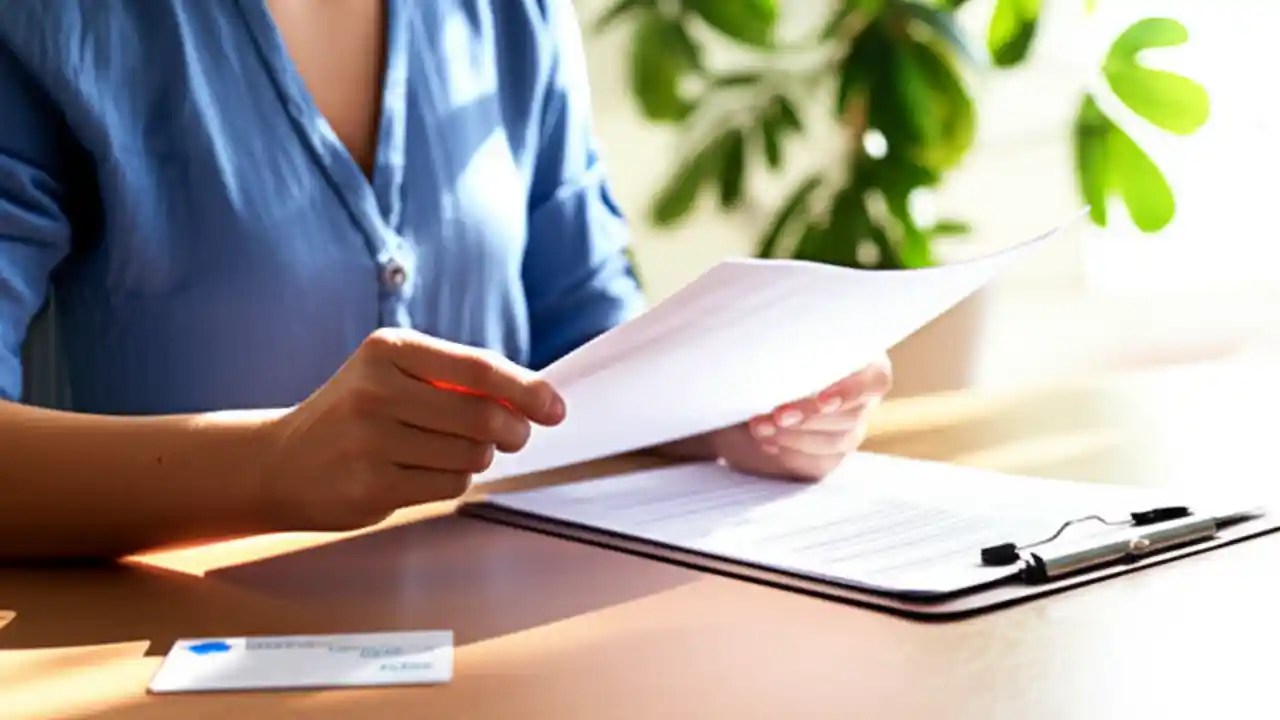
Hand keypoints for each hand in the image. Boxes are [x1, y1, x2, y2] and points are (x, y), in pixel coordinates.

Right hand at [258, 328, 564, 529]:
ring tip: (445, 450)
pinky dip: (452, 481)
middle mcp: (377, 390)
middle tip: (514, 435)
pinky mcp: (371, 486)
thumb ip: (458, 380)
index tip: (555, 408)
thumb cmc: (355, 412)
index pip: (477, 367)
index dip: (526, 389)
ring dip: (476, 458)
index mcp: (388, 349)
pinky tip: (422, 472)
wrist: (279, 461)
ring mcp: (371, 441)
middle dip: (512, 430)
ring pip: (470, 455)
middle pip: (482, 416)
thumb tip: (534, 402)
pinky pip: (448, 486)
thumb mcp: (393, 373)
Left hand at [711, 354, 891, 480]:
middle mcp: (859, 398)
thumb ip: (782, 345)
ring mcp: (847, 430)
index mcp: (858, 362)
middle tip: (776, 415)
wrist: (738, 396)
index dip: (853, 391)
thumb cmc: (760, 359)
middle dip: (810, 416)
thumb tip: (769, 344)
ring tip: (759, 427)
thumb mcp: (770, 347)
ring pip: (837, 441)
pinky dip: (790, 453)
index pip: (876, 379)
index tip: (822, 400)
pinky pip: (818, 462)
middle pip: (853, 414)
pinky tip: (766, 441)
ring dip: (794, 436)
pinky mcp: (827, 457)